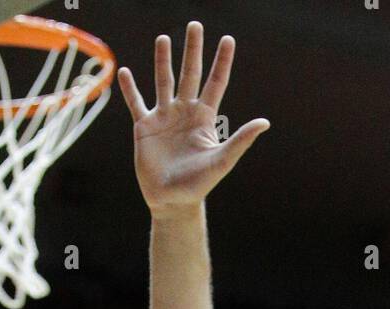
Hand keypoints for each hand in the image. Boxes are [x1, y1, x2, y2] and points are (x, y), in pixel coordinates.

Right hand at [118, 20, 268, 215]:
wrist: (172, 201)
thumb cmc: (199, 184)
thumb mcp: (222, 160)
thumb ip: (241, 140)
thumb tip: (264, 122)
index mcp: (204, 117)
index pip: (215, 83)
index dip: (222, 62)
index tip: (228, 39)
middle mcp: (184, 112)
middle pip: (190, 74)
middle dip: (193, 50)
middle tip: (195, 25)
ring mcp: (164, 118)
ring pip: (163, 82)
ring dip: (162, 60)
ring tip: (163, 38)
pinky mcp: (144, 128)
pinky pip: (136, 103)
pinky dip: (130, 89)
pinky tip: (125, 73)